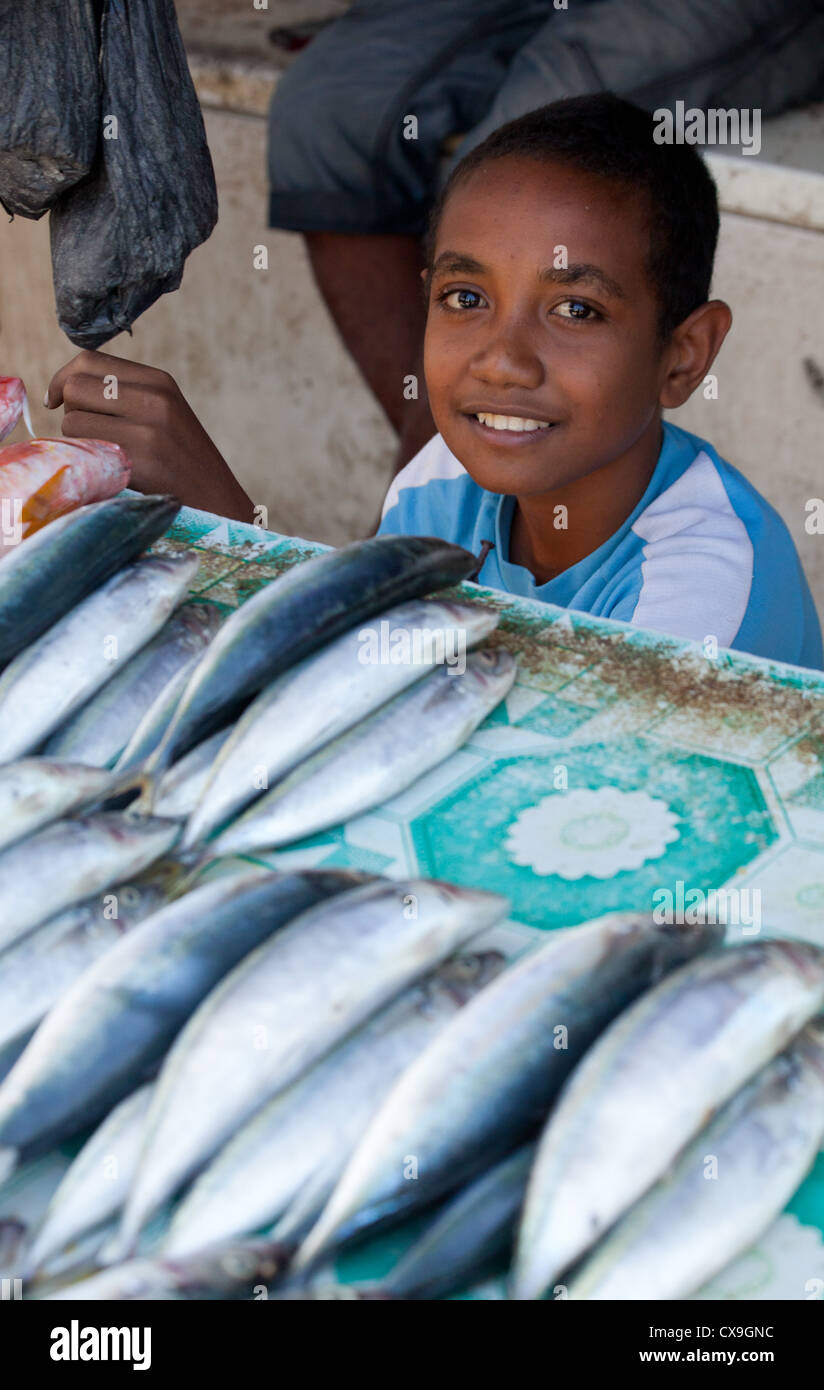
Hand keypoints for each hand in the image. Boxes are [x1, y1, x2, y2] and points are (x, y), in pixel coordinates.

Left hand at [45, 350, 255, 522]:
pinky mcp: (140, 460)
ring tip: (108, 457)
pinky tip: (114, 473)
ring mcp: (148, 429)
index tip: (57, 401)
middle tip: (90, 435)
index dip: (63, 379)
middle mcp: (154, 397)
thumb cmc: (183, 464)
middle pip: (75, 386)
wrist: (220, 505)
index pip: (88, 360)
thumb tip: (64, 386)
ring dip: (78, 441)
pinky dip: (89, 462)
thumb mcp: (164, 414)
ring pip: (73, 420)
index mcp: (159, 381)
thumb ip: (123, 393)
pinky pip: (85, 451)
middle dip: (70, 411)